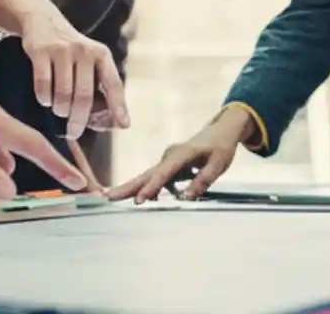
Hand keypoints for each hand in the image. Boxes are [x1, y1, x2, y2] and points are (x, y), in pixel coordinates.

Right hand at [19, 7, 130, 139]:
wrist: (43, 20)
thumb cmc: (70, 52)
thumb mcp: (88, 61)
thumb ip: (98, 87)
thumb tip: (110, 123)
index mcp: (101, 55)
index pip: (114, 83)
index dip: (119, 105)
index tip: (123, 124)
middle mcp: (85, 50)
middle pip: (84, 96)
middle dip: (78, 120)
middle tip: (73, 133)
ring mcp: (62, 50)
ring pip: (62, 94)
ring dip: (60, 109)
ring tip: (59, 110)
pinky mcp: (41, 51)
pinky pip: (43, 86)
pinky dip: (44, 99)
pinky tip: (45, 100)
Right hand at [106, 107, 252, 202]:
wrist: (221, 130)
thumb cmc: (221, 146)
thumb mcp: (219, 163)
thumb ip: (203, 180)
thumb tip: (186, 197)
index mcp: (182, 154)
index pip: (164, 173)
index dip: (152, 187)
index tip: (139, 200)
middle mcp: (170, 155)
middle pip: (146, 174)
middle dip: (127, 186)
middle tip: (108, 196)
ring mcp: (168, 160)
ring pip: (147, 176)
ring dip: (131, 187)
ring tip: (112, 198)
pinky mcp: (169, 166)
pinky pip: (154, 178)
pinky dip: (144, 188)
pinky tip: (136, 199)